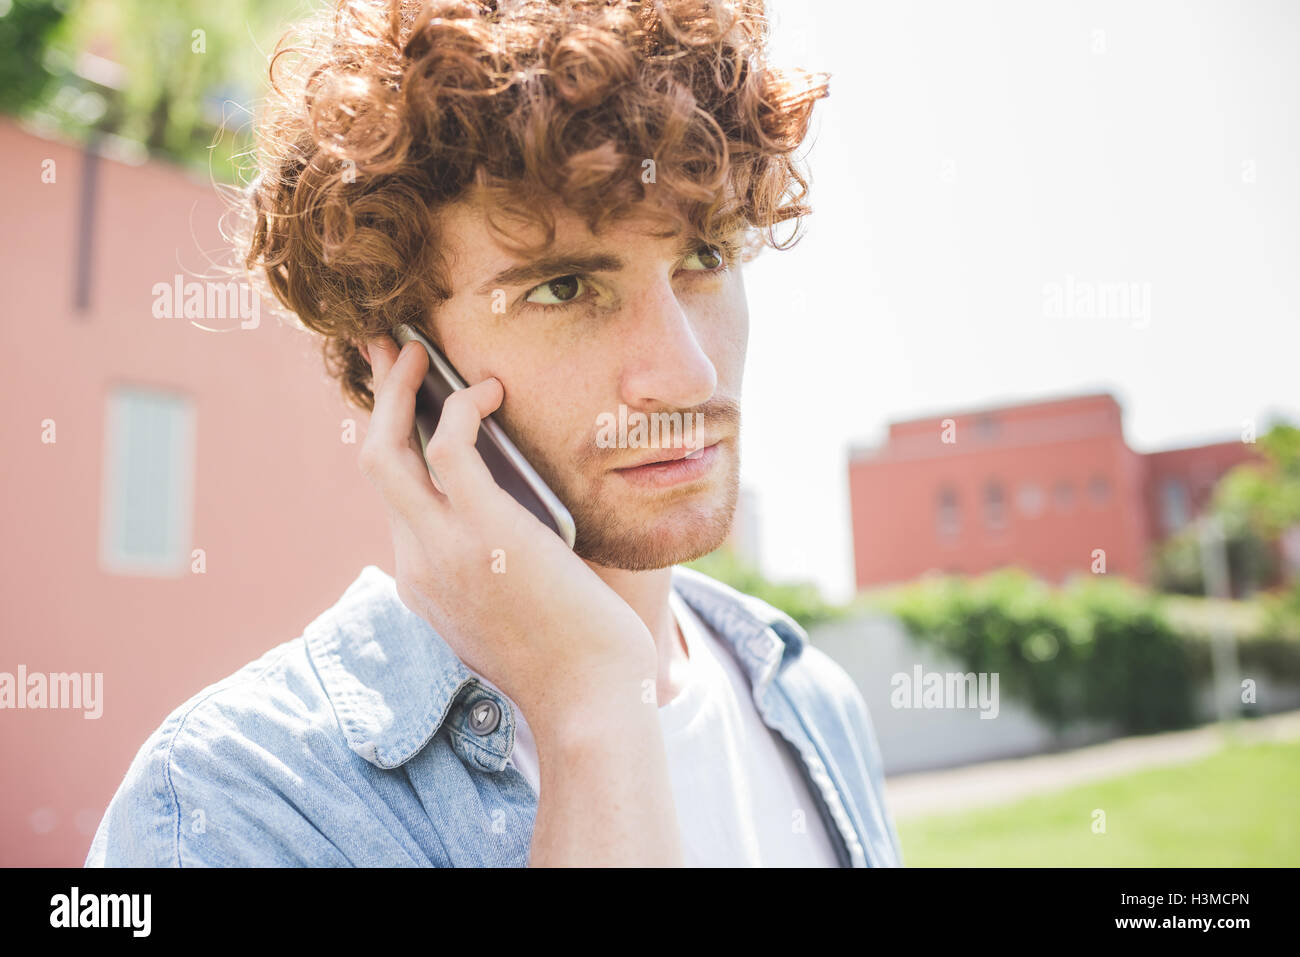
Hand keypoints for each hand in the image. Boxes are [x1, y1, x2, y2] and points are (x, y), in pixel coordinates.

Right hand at [358, 336, 656, 725]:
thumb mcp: (515, 608)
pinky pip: (449, 448)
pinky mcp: (482, 532)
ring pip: (387, 450)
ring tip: (419, 348)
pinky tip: (488, 389)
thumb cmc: (573, 657)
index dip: (396, 442)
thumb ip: (497, 564)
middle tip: (387, 349)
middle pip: (372, 464)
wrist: (591, 703)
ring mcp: (441, 548)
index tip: (408, 403)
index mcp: (423, 581)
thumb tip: (520, 517)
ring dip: (398, 390)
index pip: (394, 498)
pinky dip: (461, 408)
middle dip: (375, 401)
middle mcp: (417, 562)